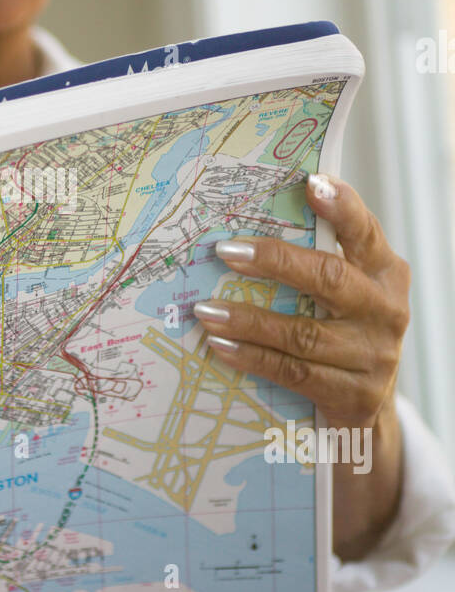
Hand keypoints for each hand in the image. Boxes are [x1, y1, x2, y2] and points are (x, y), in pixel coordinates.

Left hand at [192, 173, 409, 559]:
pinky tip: (220, 346)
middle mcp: (386, 311)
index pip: (365, 233)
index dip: (342, 208)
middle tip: (226, 251)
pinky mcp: (353, 395)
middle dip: (275, 262)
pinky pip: (293, 372)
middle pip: (329, 280)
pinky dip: (252, 357)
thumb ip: (321, 256)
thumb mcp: (348, 292)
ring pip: (303, 334)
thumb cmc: (346, 332)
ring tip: (206, 310)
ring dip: (248, 321)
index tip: (311, 183)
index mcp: (386, 273)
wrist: (369, 408)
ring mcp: (374, 356)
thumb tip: (255, 214)